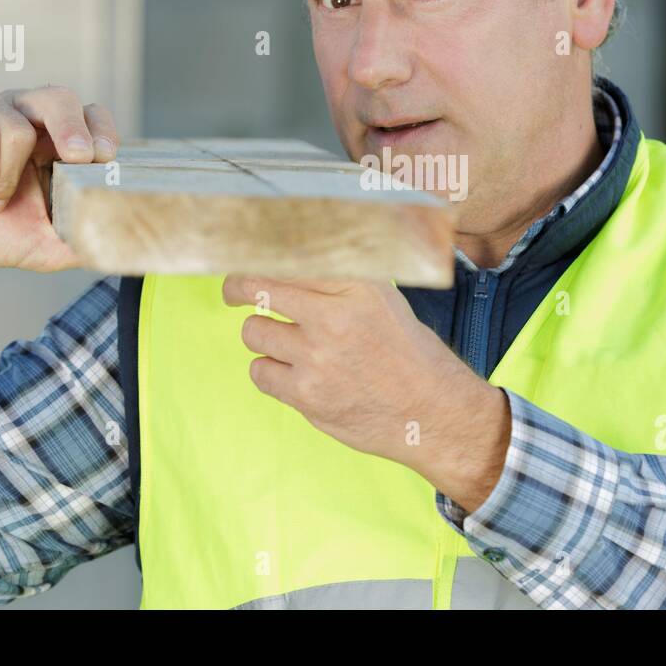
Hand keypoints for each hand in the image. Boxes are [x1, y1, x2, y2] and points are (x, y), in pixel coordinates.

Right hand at [0, 86, 118, 295]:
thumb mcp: (42, 246)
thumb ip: (78, 241)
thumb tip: (117, 246)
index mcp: (54, 139)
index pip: (91, 114)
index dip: (101, 130)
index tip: (103, 160)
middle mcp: (23, 115)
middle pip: (59, 97)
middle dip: (73, 128)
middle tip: (77, 159)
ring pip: (16, 128)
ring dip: (6, 178)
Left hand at [221, 275, 511, 511]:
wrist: (431, 411)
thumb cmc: (407, 352)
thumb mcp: (382, 299)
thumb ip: (338, 276)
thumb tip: (286, 253)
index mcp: (357, 286)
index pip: (287, 258)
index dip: (257, 258)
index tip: (246, 262)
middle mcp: (335, 317)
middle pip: (257, 288)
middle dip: (237, 288)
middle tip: (235, 293)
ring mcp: (318, 358)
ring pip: (254, 332)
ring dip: (263, 336)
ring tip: (287, 343)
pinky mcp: (307, 395)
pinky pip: (260, 372)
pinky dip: (269, 371)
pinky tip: (293, 372)